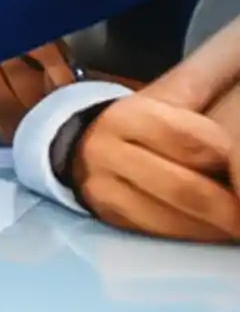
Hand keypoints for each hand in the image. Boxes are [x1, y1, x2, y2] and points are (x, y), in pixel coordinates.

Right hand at [72, 94, 239, 243]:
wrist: (87, 143)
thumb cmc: (149, 117)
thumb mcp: (177, 89)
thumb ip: (211, 75)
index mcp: (129, 114)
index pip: (193, 140)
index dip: (229, 155)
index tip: (238, 161)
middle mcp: (105, 152)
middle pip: (184, 188)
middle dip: (229, 204)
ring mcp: (102, 188)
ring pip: (172, 218)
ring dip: (216, 226)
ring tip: (238, 222)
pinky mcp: (106, 217)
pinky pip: (158, 234)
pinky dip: (194, 236)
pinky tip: (215, 229)